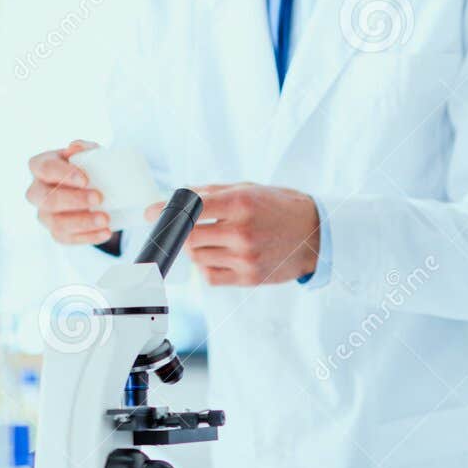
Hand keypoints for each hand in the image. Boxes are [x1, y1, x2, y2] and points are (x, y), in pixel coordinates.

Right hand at [26, 140, 112, 245]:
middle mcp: (36, 192)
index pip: (44, 169)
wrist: (94, 190)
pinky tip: (106, 232)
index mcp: (40, 167)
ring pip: (56, 223)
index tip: (86, 179)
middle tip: (99, 197)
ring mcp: (44, 214)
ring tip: (106, 219)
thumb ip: (84, 148)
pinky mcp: (56, 232)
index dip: (63, 174)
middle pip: (48, 199)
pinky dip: (88, 237)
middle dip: (74, 200)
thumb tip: (76, 147)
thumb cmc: (88, 168)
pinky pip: (67, 239)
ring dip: (83, 222)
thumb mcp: (89, 154)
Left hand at [146, 183, 319, 285]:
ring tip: (215, 240)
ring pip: (197, 258)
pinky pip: (210, 277)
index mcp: (241, 203)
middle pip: (189, 238)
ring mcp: (246, 258)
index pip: (191, 208)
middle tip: (190, 227)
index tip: (152, 214)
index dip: (166, 211)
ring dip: (197, 249)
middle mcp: (242, 232)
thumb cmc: (279, 208)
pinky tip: (221, 256)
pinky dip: (207, 267)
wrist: (316, 235)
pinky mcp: (249, 278)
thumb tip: (173, 198)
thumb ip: (210, 192)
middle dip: (183, 232)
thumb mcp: (247, 189)